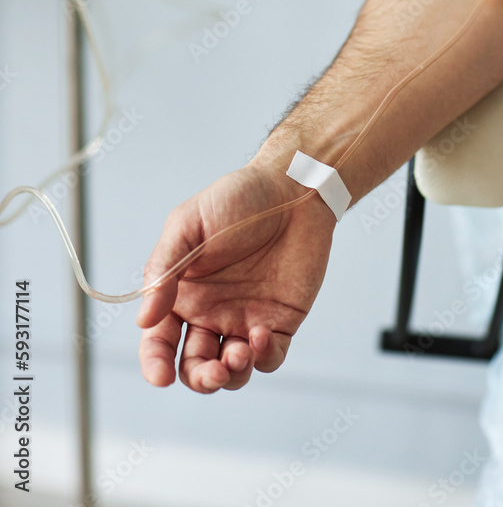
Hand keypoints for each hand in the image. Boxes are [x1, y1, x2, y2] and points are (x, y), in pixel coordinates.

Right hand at [137, 161, 335, 392]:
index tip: (160, 376)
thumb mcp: (188, 224)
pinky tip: (261, 335)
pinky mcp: (280, 321)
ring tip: (240, 353)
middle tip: (214, 370)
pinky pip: (270, 357)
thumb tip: (144, 319)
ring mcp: (245, 319)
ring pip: (232, 371)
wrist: (292, 189)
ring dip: (232, 375)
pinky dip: (264, 358)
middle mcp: (211, 312)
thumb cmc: (237, 199)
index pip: (160, 340)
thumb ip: (164, 270)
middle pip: (195, 366)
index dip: (155, 364)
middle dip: (201, 379)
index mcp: (182, 293)